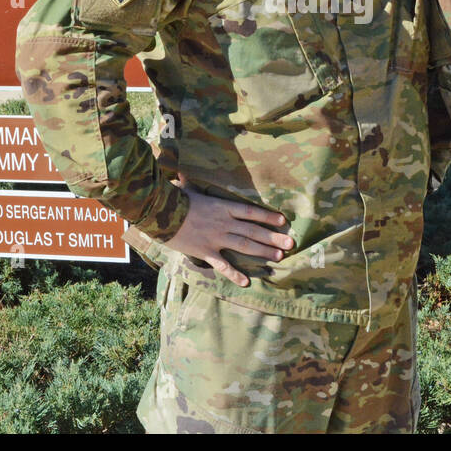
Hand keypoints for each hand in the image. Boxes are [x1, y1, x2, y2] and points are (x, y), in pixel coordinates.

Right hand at [164, 187, 293, 286]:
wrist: (160, 213)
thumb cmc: (175, 198)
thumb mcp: (189, 187)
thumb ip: (193, 181)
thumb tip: (184, 169)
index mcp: (223, 206)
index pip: (251, 212)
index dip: (268, 217)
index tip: (283, 221)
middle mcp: (224, 223)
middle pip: (254, 231)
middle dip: (273, 238)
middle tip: (291, 244)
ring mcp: (216, 238)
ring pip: (244, 247)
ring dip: (263, 252)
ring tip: (279, 257)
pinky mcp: (205, 251)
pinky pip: (222, 265)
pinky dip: (234, 274)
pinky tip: (246, 282)